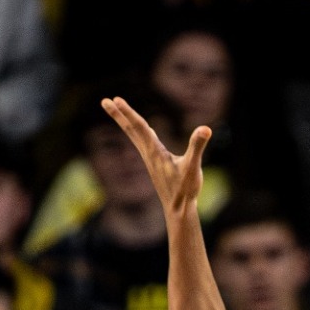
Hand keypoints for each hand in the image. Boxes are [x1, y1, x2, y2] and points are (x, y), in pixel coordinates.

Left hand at [101, 97, 211, 218]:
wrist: (178, 209)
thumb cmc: (185, 189)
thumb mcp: (193, 166)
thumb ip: (197, 146)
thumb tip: (205, 129)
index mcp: (155, 151)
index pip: (139, 127)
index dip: (127, 112)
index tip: (114, 99)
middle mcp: (149, 153)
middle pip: (131, 129)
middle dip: (118, 115)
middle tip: (104, 101)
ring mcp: (151, 159)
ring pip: (135, 136)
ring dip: (126, 122)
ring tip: (118, 111)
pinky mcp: (156, 164)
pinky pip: (145, 143)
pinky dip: (141, 132)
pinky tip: (146, 130)